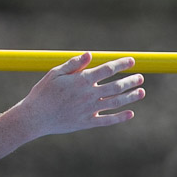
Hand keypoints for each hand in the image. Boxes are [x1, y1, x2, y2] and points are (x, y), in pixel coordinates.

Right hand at [16, 53, 144, 137]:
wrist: (34, 117)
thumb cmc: (42, 93)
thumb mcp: (54, 74)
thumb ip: (73, 64)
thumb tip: (89, 54)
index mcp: (81, 80)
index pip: (107, 69)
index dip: (121, 64)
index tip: (131, 61)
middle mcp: (88, 95)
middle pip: (116, 86)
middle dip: (130, 81)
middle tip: (140, 77)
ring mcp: (89, 110)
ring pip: (116, 102)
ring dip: (131, 97)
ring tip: (141, 92)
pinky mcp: (87, 122)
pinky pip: (107, 120)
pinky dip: (120, 117)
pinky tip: (130, 113)